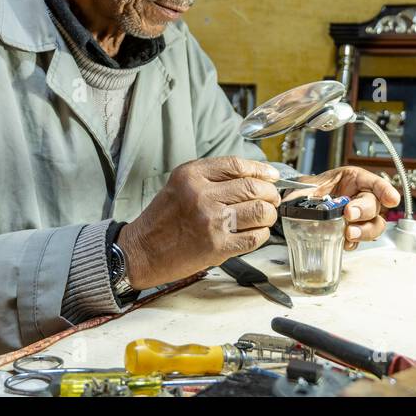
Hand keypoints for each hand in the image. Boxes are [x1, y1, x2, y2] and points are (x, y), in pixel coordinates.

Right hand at [118, 156, 280, 289]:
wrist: (142, 251)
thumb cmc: (163, 218)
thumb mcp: (180, 184)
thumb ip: (212, 177)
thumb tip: (253, 176)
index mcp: (191, 175)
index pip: (237, 164)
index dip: (261, 169)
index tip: (271, 175)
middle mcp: (201, 195)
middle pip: (253, 187)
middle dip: (270, 193)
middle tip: (273, 198)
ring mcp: (211, 221)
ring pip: (259, 211)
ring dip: (269, 214)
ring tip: (266, 216)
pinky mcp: (217, 246)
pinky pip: (254, 237)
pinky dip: (262, 234)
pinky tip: (256, 232)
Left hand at [285, 166, 399, 250]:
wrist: (304, 205)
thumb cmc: (311, 190)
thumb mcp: (307, 184)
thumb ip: (302, 190)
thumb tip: (289, 199)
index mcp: (354, 180)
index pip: (374, 182)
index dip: (385, 190)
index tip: (391, 199)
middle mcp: (361, 197)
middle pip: (374, 205)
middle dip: (364, 211)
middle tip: (349, 214)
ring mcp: (360, 217)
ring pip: (374, 225)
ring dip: (364, 231)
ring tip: (349, 234)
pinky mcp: (354, 232)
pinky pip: (361, 240)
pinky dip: (354, 243)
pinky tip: (345, 243)